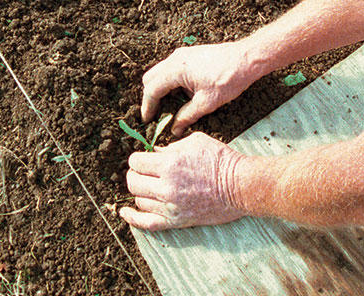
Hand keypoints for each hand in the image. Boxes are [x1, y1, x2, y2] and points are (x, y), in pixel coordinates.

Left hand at [120, 132, 246, 230]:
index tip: (142, 158)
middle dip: (135, 173)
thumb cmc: (220, 159)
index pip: (136, 162)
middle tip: (144, 170)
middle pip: (133, 182)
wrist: (239, 185)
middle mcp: (166, 187)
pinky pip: (146, 223)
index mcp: (170, 164)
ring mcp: (169, 206)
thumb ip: (170, 147)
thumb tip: (153, 153)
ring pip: (138, 200)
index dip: (137, 158)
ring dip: (140, 191)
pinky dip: (132, 218)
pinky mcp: (175, 221)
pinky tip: (124, 213)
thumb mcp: (195, 141)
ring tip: (149, 185)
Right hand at [141, 40, 258, 135]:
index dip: (148, 107)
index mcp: (176, 69)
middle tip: (159, 114)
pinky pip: (173, 68)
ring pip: (162, 72)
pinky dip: (173, 82)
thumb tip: (174, 130)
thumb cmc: (229, 78)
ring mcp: (184, 54)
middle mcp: (176, 58)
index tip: (148, 121)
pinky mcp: (192, 54)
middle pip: (151, 78)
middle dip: (152, 97)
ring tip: (173, 107)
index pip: (152, 90)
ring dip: (163, 89)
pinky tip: (185, 95)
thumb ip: (186, 116)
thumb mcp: (207, 103)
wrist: (247, 59)